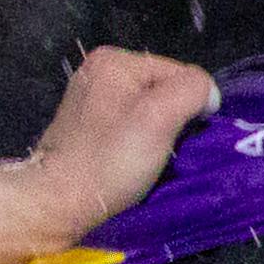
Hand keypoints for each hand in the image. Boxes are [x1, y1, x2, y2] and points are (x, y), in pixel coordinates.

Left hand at [21, 43, 218, 227]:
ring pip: (153, 111)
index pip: (181, 74)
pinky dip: (142, 142)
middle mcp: (100, 72)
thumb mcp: (159, 117)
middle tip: (164, 149)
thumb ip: (190, 91)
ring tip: (150, 157)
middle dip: (174, 119)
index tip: (179, 137)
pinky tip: (134, 160)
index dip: (191, 106)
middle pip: (166, 91)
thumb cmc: (108, 160)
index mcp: (114, 60)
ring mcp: (92, 99)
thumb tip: (206, 95)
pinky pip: (134, 126)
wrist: (56, 203)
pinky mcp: (89, 126)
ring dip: (161, 134)